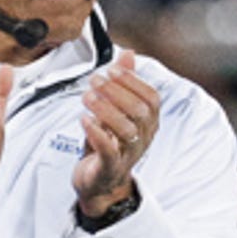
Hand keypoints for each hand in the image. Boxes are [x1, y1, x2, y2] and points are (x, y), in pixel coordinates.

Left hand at [71, 48, 160, 218]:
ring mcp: (128, 155)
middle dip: (116, 91)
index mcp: (148, 123)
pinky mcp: (110, 168)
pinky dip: (97, 133)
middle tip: (94, 81)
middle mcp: (143, 138)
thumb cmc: (106, 145)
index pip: (151, 98)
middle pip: (140, 111)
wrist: (98, 183)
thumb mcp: (115, 111)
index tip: (111, 70)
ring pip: (127, 129)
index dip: (132, 82)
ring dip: (105, 109)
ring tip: (87, 97)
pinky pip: (109, 150)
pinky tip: (84, 120)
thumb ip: (123, 83)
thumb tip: (128, 54)